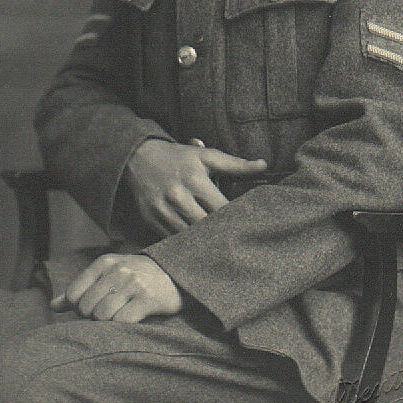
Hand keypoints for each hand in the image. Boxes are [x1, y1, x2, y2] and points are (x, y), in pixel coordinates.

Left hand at [50, 253, 181, 321]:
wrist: (175, 275)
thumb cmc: (136, 278)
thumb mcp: (108, 276)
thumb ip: (80, 290)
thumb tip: (53, 305)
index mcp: (105, 263)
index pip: (74, 294)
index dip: (80, 308)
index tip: (93, 308)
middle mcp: (118, 270)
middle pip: (87, 308)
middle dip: (94, 317)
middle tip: (109, 314)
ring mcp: (134, 284)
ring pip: (102, 316)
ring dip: (109, 323)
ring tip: (120, 316)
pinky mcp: (149, 299)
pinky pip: (123, 321)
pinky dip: (123, 326)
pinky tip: (131, 320)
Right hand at [125, 139, 266, 235]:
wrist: (138, 157)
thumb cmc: (179, 158)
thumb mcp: (207, 156)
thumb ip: (236, 164)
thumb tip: (264, 165)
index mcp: (196, 180)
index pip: (222, 209)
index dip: (235, 219)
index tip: (246, 225)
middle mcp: (179, 197)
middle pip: (207, 226)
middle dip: (221, 233)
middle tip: (235, 240)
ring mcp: (163, 210)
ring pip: (189, 237)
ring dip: (204, 242)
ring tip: (218, 246)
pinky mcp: (151, 220)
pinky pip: (172, 239)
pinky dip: (185, 243)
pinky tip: (197, 245)